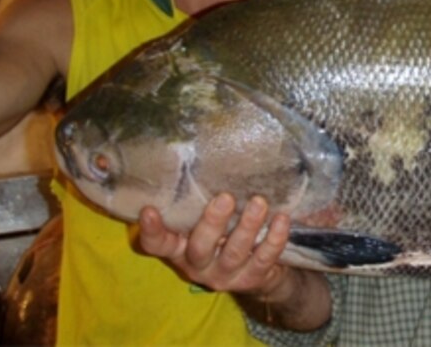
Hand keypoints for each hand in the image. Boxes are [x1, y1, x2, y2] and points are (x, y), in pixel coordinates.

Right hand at [138, 193, 294, 296]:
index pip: (157, 244)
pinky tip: (282, 220)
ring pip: (234, 254)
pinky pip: (263, 260)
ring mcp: (225, 275)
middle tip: (225, 197)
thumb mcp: (208, 219)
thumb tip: (204, 150)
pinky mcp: (251, 280)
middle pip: (200, 248)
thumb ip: (200, 199)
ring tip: (259, 203)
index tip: (148, 210)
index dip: (151, 231)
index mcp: (180, 248)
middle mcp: (198, 264)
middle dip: (212, 223)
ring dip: (247, 227)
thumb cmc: (225, 233)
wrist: (259, 271)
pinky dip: (274, 240)